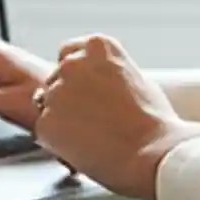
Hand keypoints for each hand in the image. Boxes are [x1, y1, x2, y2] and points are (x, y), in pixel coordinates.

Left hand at [36, 34, 199, 199]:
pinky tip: (84, 149)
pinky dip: (58, 142)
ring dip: (62, 119)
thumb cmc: (154, 121)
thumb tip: (97, 81)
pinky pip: (45, 131)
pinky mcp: (46, 123)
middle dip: (68, 98)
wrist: (154, 153)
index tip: (86, 90)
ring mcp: (56, 93)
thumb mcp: (137, 78)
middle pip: (56, 79)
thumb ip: (108, 72)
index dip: (76, 75)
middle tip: (93, 120)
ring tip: (93, 137)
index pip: (68, 52)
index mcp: (97, 47)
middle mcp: (72, 64)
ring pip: (48, 105)